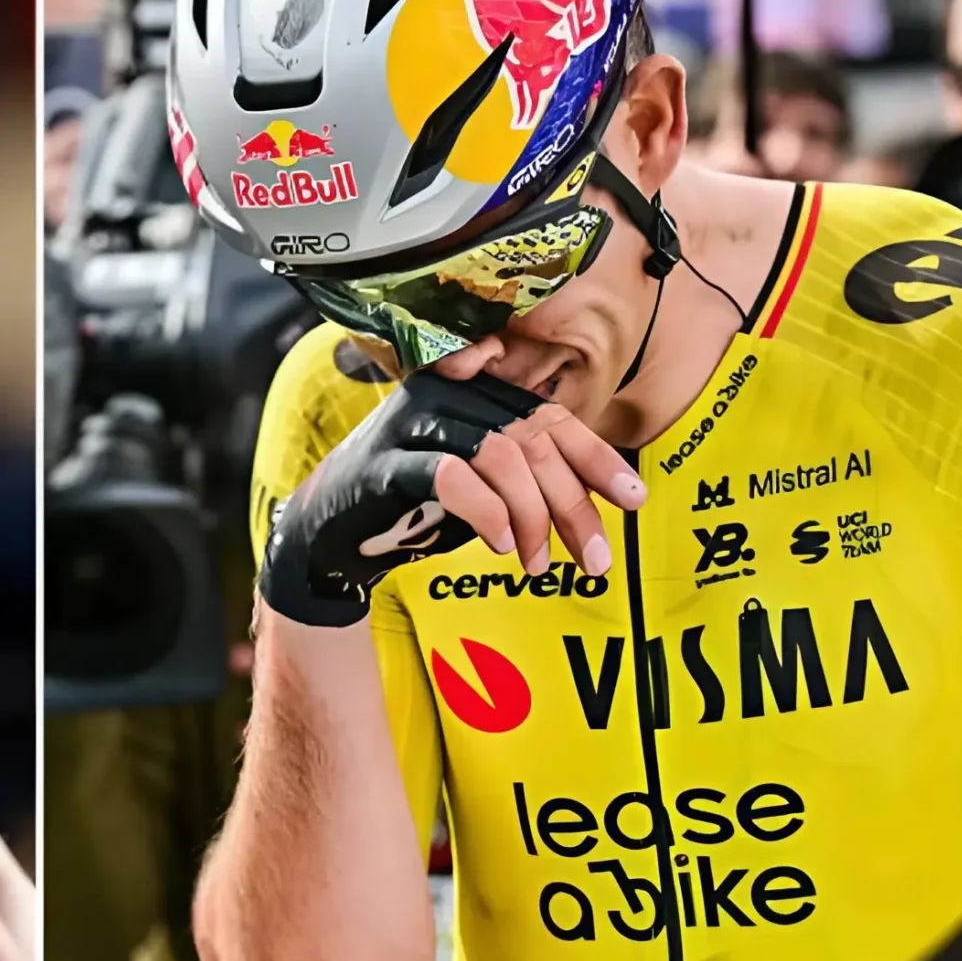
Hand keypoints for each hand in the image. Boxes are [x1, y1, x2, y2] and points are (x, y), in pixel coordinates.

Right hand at [260, 370, 646, 623]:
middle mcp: (447, 397)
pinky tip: (500, 544)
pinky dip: (486, 513)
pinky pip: (451, 478)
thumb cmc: (408, 508)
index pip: (550, 419)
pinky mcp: (385, 464)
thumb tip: (597, 499)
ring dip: (532, 520)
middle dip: (572, 507)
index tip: (634, 500)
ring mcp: (412, 426)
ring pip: (500, 457)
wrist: (327, 537)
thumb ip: (526, 476)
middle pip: (533, 443)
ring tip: (538, 566)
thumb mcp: (478, 487)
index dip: (597, 458)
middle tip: (595, 559)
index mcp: (475, 394)